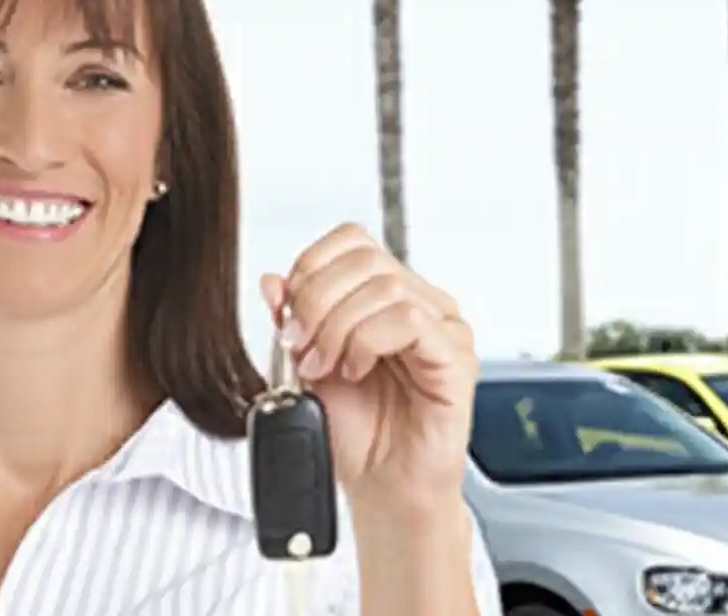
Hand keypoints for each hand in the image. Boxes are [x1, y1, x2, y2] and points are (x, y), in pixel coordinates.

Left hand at [259, 223, 478, 512]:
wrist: (382, 487)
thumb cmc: (356, 434)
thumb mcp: (304, 368)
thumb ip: (290, 321)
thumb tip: (271, 281)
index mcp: (383, 297)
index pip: (351, 241)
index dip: (311, 267)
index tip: (287, 314)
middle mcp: (418, 303)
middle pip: (364, 259)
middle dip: (317, 301)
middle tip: (301, 347)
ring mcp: (442, 327)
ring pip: (385, 286)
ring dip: (338, 327)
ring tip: (326, 367)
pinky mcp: (456, 356)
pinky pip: (411, 320)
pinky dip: (368, 342)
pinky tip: (357, 370)